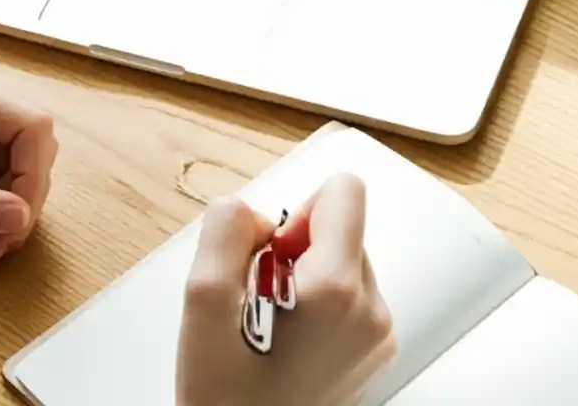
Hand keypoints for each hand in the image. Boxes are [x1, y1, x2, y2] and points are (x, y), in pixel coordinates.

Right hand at [176, 174, 395, 405]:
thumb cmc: (224, 401)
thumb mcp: (201, 305)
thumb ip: (225, 233)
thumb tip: (255, 212)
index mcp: (337, 291)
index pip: (345, 192)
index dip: (297, 210)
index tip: (269, 254)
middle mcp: (370, 310)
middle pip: (341, 228)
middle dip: (295, 250)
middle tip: (257, 300)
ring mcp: (376, 334)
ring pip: (342, 261)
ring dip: (303, 278)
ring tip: (269, 328)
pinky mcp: (372, 351)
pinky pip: (347, 296)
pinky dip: (314, 305)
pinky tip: (283, 342)